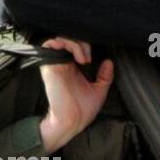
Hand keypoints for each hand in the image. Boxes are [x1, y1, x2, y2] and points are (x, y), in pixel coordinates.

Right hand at [37, 37, 112, 152]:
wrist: (71, 122)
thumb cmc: (82, 111)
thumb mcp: (99, 91)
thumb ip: (104, 76)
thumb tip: (109, 62)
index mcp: (73, 69)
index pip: (76, 46)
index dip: (86, 46)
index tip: (95, 58)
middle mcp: (63, 64)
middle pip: (69, 39)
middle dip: (82, 42)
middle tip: (90, 56)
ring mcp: (56, 64)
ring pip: (60, 38)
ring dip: (75, 43)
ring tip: (84, 57)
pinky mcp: (50, 66)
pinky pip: (50, 44)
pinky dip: (65, 44)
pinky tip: (78, 58)